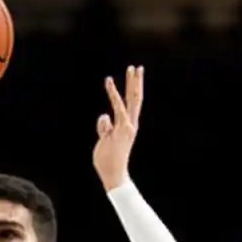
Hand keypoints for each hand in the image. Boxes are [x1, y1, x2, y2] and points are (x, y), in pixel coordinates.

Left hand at [94, 65, 142, 190]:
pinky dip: (113, 93)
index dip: (133, 89)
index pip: (132, 104)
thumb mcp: (104, 140)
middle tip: (137, 67)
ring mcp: (127, 126)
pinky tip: (109, 82)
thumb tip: (104, 117)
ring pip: (130, 100)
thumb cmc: (108, 160)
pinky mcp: (121, 129)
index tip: (134, 75)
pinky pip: (117, 107)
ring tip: (131, 68)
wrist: (113, 175)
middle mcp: (131, 125)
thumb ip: (104, 127)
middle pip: (136, 99)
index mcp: (129, 126)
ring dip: (130, 83)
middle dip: (136, 82)